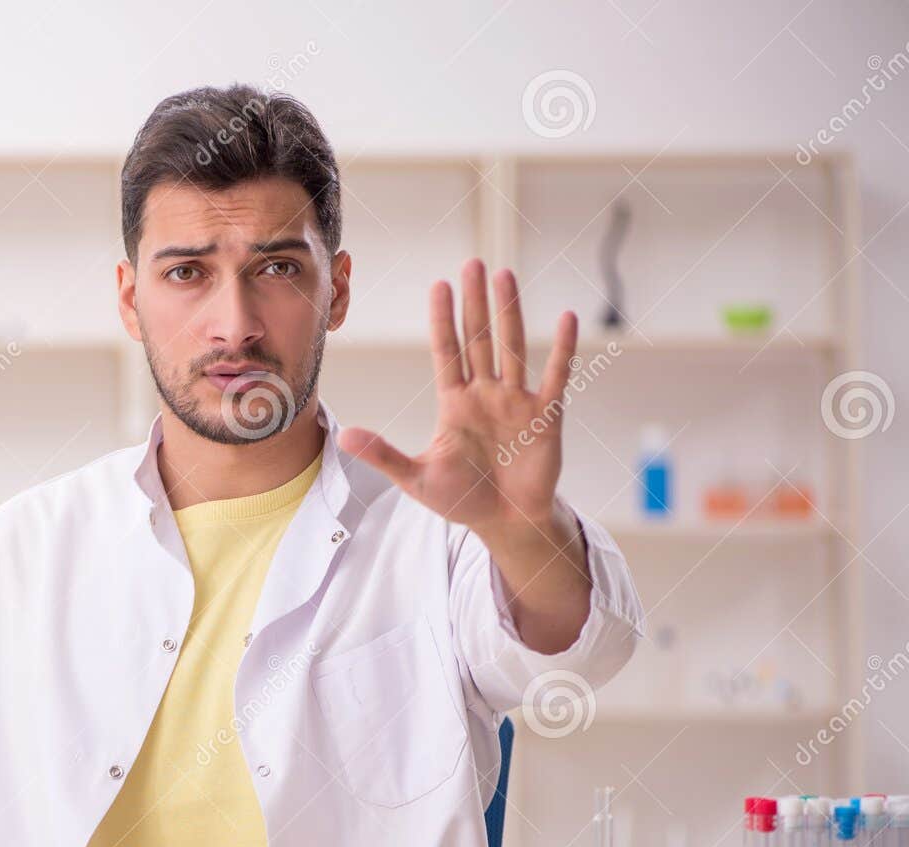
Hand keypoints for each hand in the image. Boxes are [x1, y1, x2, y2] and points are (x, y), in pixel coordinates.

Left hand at [337, 259, 577, 539]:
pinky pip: (555, 376)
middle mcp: (485, 394)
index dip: (443, 319)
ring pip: (512, 348)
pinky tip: (565, 318)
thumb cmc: (462, 499)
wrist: (505, 522)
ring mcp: (516, 401)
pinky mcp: (545, 416)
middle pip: (479, 339)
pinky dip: (562, 349)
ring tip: (505, 275)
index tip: (439, 285)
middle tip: (472, 263)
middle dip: (475, 302)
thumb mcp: (416, 478)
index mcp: (454, 403)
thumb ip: (384, 455)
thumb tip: (342, 436)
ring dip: (509, 312)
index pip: (447, 351)